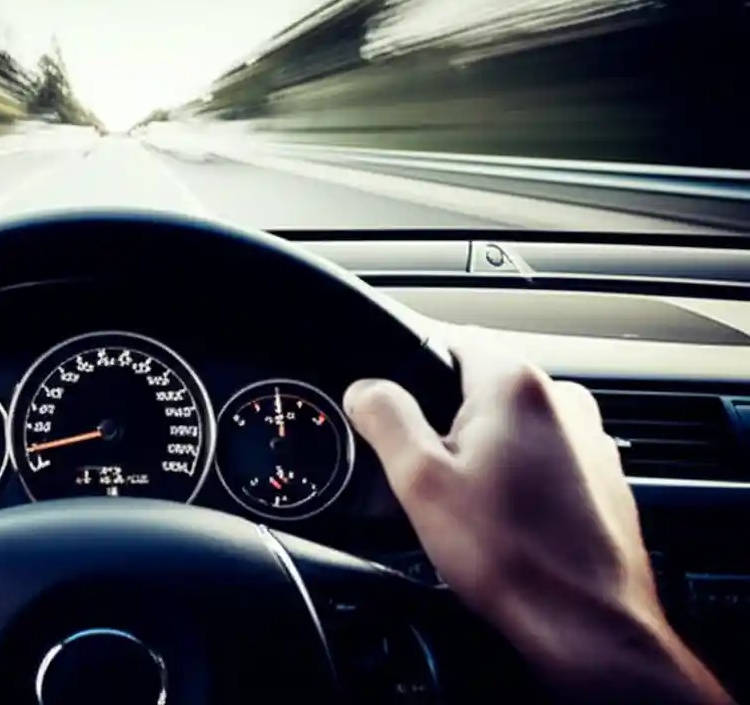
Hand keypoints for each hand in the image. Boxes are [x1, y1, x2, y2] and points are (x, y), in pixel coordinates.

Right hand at [343, 333, 729, 703]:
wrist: (587, 623)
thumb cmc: (511, 556)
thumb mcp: (419, 480)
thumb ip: (384, 418)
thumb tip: (364, 389)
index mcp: (514, 383)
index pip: (447, 341)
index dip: (410, 375)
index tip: (395, 417)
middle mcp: (562, 398)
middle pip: (477, 387)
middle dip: (445, 425)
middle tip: (430, 480)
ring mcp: (589, 437)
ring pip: (509, 426)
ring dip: (481, 455)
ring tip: (470, 510)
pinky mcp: (600, 475)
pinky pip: (541, 458)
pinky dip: (515, 480)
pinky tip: (503, 523)